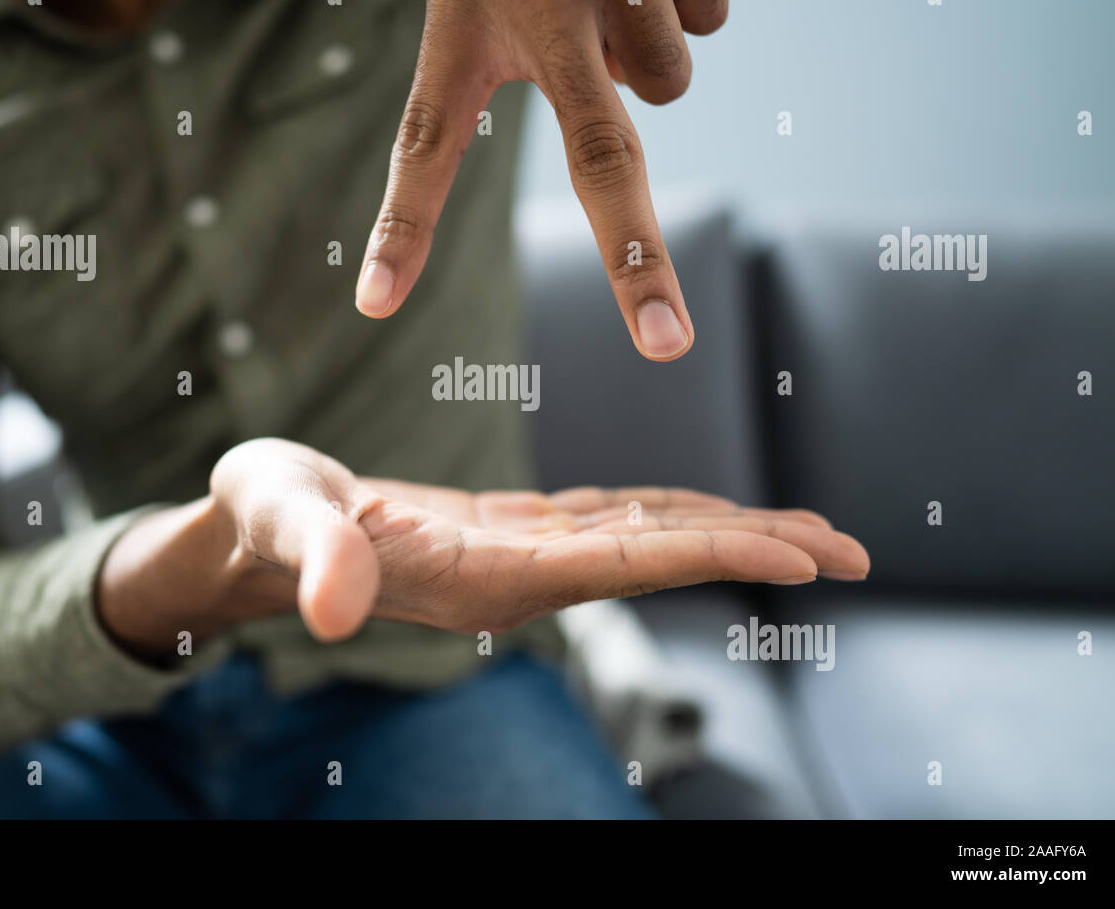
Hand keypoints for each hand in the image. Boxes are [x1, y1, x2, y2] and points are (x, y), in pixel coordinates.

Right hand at [99, 439, 868, 654]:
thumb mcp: (279, 518)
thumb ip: (316, 555)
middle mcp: (520, 576)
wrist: (255, 532)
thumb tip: (336, 610)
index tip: (807, 557)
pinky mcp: (513, 529)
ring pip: (647, 540)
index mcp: (485, 576)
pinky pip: (612, 519)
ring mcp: (521, 556)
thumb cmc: (263, 518)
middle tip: (859, 553)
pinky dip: (670, 509)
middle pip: (661, 559)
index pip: (625, 566)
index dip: (716, 553)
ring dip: (730, 531)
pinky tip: (707, 505)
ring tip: (814, 535)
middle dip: (757, 551)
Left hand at [355, 0, 730, 360]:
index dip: (404, 227)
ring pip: (673, 78)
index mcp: (467, 18)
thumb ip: (523, 51)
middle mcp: (544, 10)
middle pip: (604, 167)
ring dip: (651, 43)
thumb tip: (649, 94)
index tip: (373, 305)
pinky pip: (712, 13)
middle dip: (637, 268)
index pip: (426, 139)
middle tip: (667, 346)